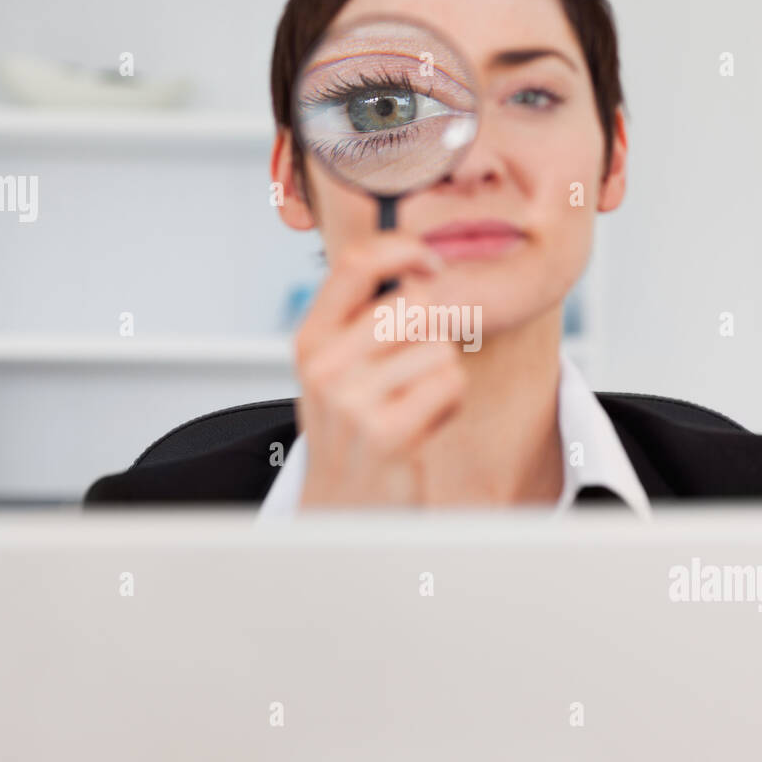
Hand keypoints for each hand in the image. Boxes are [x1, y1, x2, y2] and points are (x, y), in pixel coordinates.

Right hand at [294, 232, 465, 506]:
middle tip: (418, 369)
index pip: (355, 263)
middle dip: (434, 332)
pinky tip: (424, 424)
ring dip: (443, 375)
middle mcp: (325, 367)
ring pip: (439, 346)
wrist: (343, 512)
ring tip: (413, 406)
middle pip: (413, 304)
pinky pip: (449, 382)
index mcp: (310, 341)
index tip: (430, 263)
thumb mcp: (338, 370)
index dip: (403, 250)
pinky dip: (450, 402)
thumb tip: (417, 264)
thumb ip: (364, 318)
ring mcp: (352, 401)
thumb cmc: (352, 433)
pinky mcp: (388, 433)